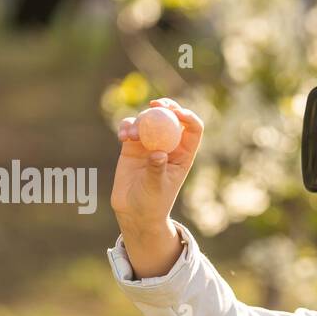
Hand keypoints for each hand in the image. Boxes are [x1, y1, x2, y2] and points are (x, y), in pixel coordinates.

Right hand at [110, 98, 203, 276]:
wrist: (134, 211)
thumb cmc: (152, 203)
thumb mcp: (156, 188)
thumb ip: (157, 170)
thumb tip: (158, 154)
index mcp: (183, 155)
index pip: (193, 129)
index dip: (188, 116)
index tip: (176, 112)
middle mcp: (169, 146)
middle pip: (171, 117)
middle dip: (166, 106)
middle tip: (155, 104)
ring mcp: (150, 144)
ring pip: (148, 120)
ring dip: (139, 121)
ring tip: (130, 136)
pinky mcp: (132, 146)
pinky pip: (130, 127)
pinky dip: (126, 127)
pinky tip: (123, 137)